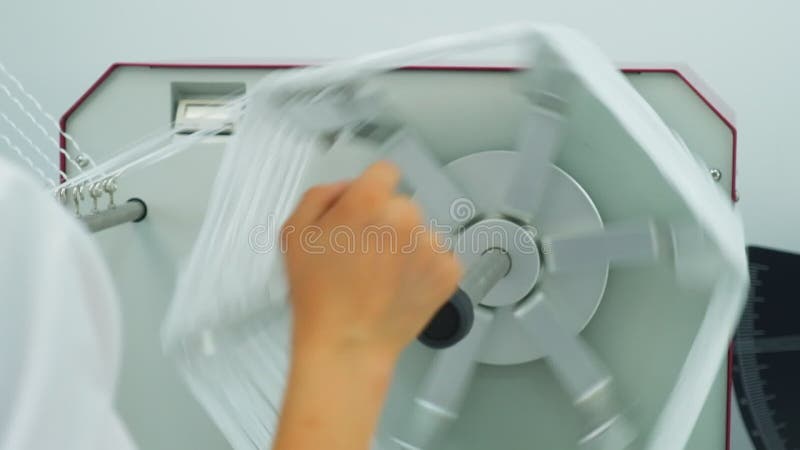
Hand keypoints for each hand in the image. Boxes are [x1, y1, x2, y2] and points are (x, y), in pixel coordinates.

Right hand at [273, 161, 461, 449]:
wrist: (348, 345)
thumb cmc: (317, 295)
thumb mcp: (295, 232)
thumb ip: (321, 195)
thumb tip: (349, 187)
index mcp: (370, 199)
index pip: (385, 171)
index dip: (371, 191)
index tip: (365, 211)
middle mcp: (407, 215)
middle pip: (401, 205)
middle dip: (386, 223)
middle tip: (364, 255)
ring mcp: (432, 244)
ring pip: (420, 233)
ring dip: (406, 247)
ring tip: (381, 278)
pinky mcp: (449, 271)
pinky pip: (439, 258)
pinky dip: (424, 270)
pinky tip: (400, 287)